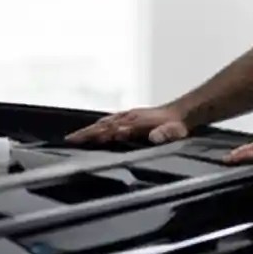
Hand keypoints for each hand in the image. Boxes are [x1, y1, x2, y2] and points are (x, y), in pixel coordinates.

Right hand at [65, 105, 189, 144]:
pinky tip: (96, 129)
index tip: (79, 140)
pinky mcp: (133, 117)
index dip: (96, 135)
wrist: (184, 113)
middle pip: (103, 125)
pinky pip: (112, 120)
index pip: (111, 130)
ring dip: (90, 129)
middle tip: (68, 140)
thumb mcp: (175, 132)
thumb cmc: (178, 126)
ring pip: (105, 122)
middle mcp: (130, 118)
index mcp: (136, 122)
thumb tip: (155, 136)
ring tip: (75, 137)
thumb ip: (165, 134)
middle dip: (85, 133)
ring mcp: (130, 116)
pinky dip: (100, 125)